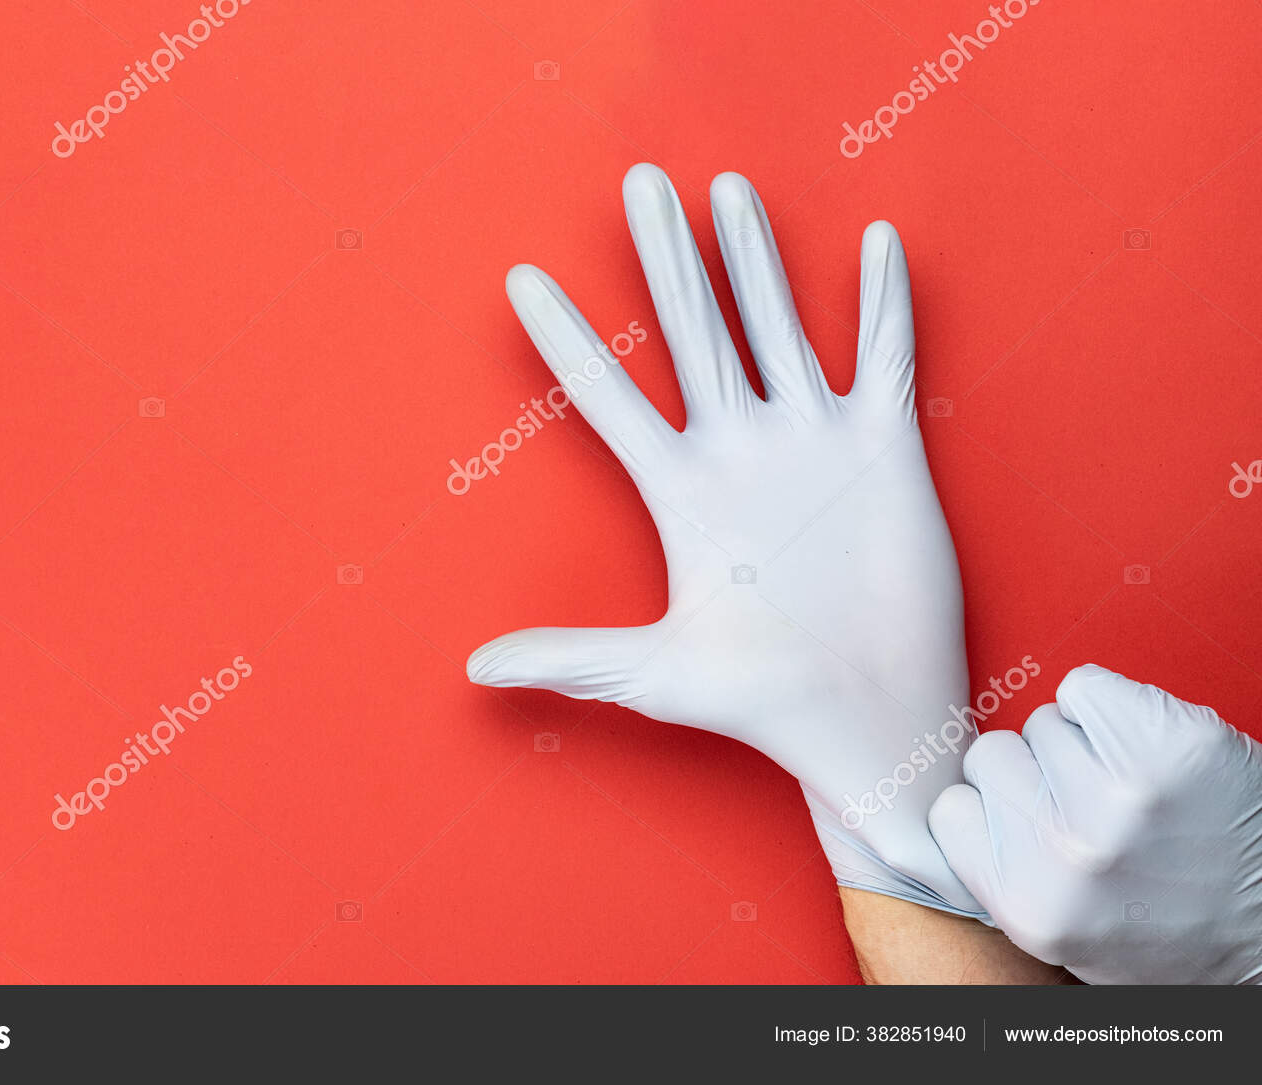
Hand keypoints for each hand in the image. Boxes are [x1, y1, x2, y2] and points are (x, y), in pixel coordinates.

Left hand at [468, 164, 980, 914]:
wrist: (867, 716)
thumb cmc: (762, 702)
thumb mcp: (656, 672)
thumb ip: (570, 658)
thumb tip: (472, 669)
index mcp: (679, 490)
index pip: (606, 393)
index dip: (564, 335)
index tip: (520, 276)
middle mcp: (739, 450)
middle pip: (691, 329)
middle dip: (664, 254)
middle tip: (638, 181)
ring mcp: (811, 442)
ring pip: (775, 325)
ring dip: (754, 257)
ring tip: (729, 188)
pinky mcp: (882, 449)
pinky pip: (885, 356)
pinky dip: (884, 303)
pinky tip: (876, 243)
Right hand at [930, 664, 1261, 982]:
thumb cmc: (1169, 933)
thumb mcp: (1059, 933)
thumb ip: (997, 874)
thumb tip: (950, 806)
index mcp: (1029, 904)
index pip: (952, 810)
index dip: (991, 809)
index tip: (1028, 824)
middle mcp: (1071, 855)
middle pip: (991, 755)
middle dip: (1034, 773)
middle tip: (1087, 809)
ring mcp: (1124, 797)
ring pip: (1042, 722)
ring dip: (1078, 744)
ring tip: (1129, 788)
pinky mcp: (1172, 748)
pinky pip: (1086, 686)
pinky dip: (1107, 705)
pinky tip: (1142, 749)